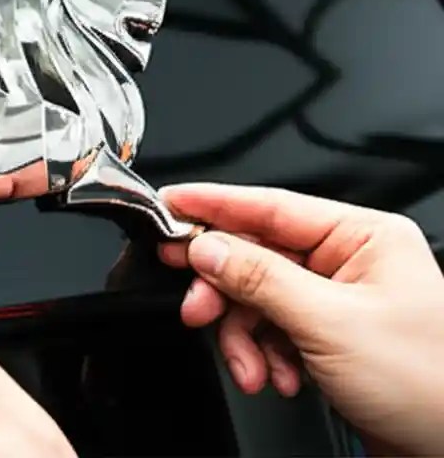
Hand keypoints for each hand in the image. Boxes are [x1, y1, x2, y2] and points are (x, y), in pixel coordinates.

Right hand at [158, 183, 443, 455]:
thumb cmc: (427, 383)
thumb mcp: (330, 323)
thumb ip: (260, 279)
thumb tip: (208, 248)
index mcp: (364, 237)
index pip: (271, 206)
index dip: (214, 205)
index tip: (168, 204)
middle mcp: (350, 261)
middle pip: (256, 256)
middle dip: (225, 292)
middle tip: (196, 308)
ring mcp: (337, 300)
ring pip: (257, 298)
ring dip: (244, 337)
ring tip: (249, 368)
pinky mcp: (327, 335)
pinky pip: (271, 329)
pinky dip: (263, 356)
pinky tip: (275, 377)